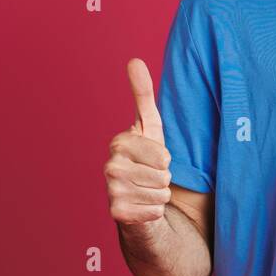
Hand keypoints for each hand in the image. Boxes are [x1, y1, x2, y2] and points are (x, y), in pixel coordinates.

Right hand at [104, 58, 173, 224]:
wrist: (137, 198)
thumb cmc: (147, 160)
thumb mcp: (150, 126)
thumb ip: (143, 94)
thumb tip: (134, 60)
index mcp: (118, 144)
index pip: (163, 155)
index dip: (165, 159)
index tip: (152, 158)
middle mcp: (109, 167)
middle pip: (163, 175)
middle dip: (164, 177)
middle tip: (150, 175)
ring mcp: (111, 192)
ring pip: (160, 193)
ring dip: (160, 194)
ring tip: (147, 189)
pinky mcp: (118, 215)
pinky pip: (156, 211)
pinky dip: (155, 211)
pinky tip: (143, 206)